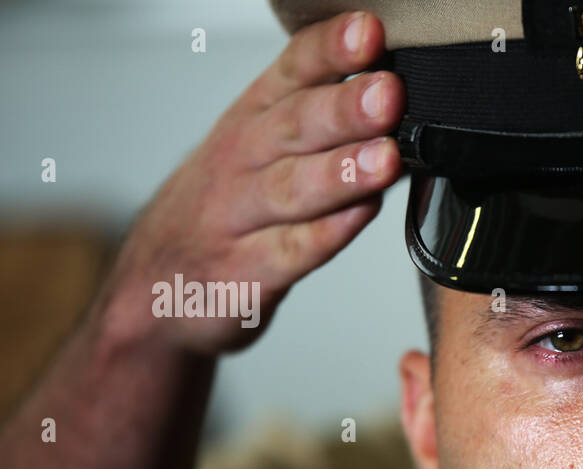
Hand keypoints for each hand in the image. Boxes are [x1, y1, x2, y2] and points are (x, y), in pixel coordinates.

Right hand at [98, 10, 403, 354]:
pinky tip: (360, 217)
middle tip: (387, 93)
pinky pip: (289, 250)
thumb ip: (317, 118)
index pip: (291, 73)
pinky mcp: (246, 273)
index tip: (369, 31)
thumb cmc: (222, 211)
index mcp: (251, 120)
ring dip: (341, 171)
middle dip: (343, 108)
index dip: (330, 51)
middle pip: (295, 127)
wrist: (152, 288)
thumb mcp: (256, 149)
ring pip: (292, 187)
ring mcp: (239, 219)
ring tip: (385, 157)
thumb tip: (395, 92)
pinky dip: (327, 234)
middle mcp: (241, 162)